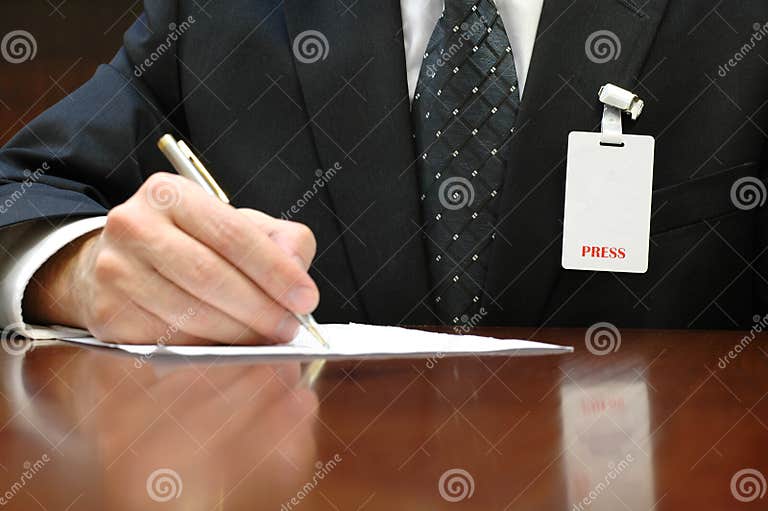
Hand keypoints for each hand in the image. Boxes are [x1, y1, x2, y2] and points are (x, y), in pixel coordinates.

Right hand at [24, 172, 318, 343]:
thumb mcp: (237, 226)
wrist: (119, 263)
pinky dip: (207, 350)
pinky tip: (229, 350)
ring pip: (188, 313)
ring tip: (268, 340)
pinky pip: (167, 341)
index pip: (232, 234)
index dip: (275, 270)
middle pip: (209, 276)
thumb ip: (278, 238)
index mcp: (169, 194)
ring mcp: (113, 270)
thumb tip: (296, 265)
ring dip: (237, 335)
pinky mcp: (106, 313)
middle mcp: (133, 225)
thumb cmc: (192, 244)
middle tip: (290, 329)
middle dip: (259, 308)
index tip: (306, 298)